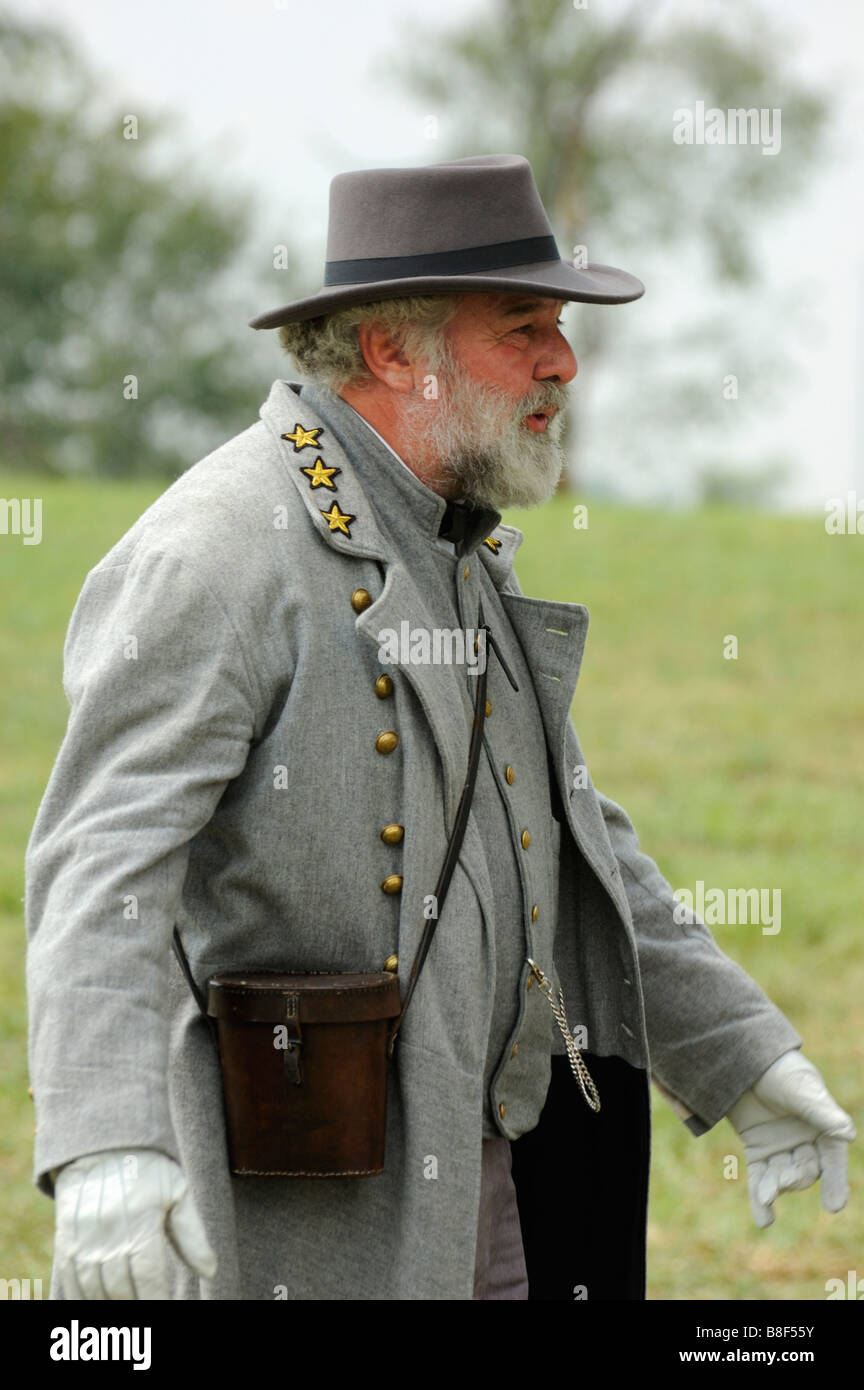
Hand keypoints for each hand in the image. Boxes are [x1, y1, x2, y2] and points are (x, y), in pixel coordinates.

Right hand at [54, 1148, 216, 1298]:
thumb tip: (210, 1271)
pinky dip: (80, 1296)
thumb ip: (192, 1235)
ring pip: (94, 1287)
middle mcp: (111, 1234)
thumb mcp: (178, 1192)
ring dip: (109, 1303)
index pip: (150, 1279)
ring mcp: (85, 1237)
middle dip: (134, 1303)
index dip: (157, 1299)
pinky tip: (94, 1302)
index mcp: (143, 1224)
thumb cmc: (149, 1168)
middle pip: (121, 1288)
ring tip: (124, 1306)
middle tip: (145, 1307)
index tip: (165, 1306)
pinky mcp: (67, 1236)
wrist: (104, 1144)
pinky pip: (69, 1277)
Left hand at [727, 1051, 855, 1227]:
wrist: (739, 1056)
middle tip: (782, 1181)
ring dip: (775, 1187)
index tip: (833, 1207)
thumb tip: (848, 1135)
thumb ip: (821, 1112)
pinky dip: (760, 1197)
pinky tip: (764, 1221)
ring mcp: (781, 1145)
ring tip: (766, 1196)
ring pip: (782, 1175)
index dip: (835, 1181)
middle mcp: (805, 1138)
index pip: (832, 1157)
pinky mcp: (758, 1148)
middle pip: (806, 1168)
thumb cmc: (776, 1068)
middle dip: (796, 1177)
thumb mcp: (799, 1088)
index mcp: (823, 1123)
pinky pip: (761, 1176)